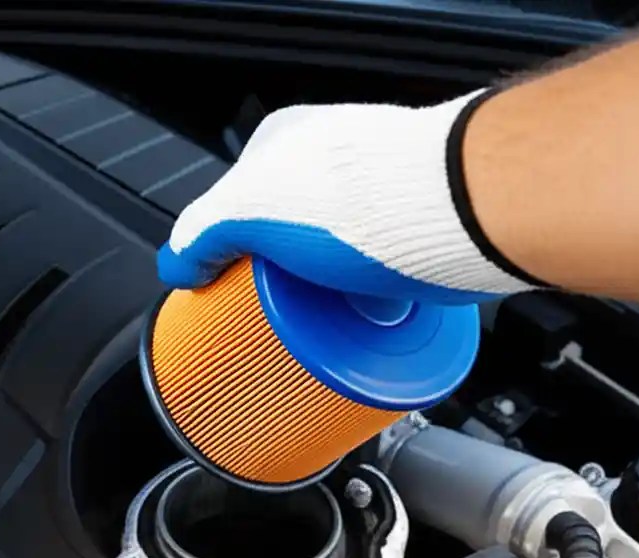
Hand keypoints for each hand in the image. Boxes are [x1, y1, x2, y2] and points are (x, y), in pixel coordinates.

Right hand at [158, 92, 537, 304]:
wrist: (462, 211)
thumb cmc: (363, 195)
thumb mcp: (248, 209)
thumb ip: (201, 234)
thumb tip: (176, 265)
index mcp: (284, 143)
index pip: (233, 204)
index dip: (223, 253)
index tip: (220, 291)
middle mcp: (334, 164)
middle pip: (284, 235)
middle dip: (274, 280)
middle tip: (264, 320)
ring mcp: (378, 197)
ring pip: (332, 260)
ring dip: (322, 298)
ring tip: (313, 333)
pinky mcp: (417, 232)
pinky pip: (379, 279)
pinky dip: (365, 306)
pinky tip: (359, 326)